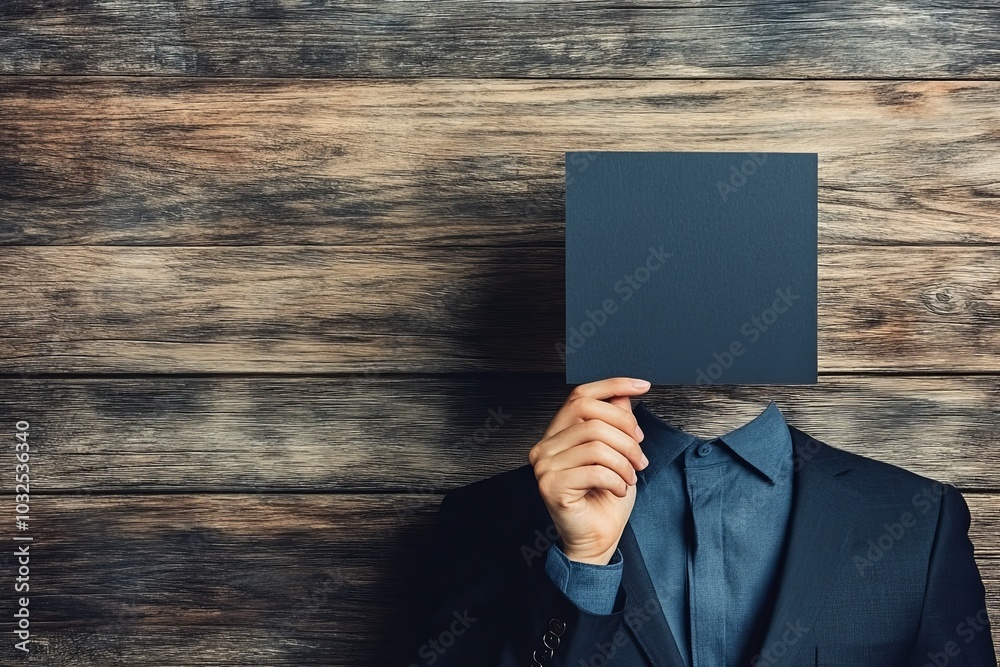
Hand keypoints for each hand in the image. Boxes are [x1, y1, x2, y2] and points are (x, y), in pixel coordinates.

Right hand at [528, 377, 649, 564]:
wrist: (597, 540)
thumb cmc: (604, 500)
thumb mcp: (618, 454)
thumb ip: (615, 423)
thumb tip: (623, 395)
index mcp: (557, 434)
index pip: (581, 396)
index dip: (613, 386)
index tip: (642, 385)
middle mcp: (545, 446)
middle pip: (590, 415)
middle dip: (625, 432)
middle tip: (640, 454)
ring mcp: (545, 466)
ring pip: (597, 444)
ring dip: (625, 461)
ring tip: (630, 476)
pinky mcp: (551, 486)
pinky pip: (595, 470)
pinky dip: (617, 479)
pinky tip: (619, 489)